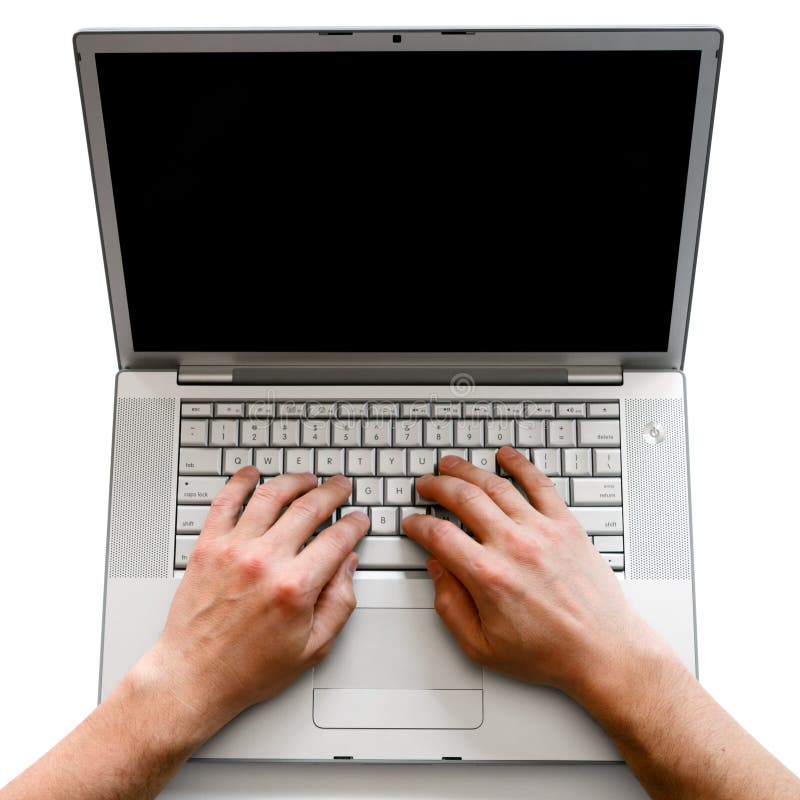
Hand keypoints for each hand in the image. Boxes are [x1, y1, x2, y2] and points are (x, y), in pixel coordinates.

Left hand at [132, 467, 368, 740]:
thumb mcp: (313, 648)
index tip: (358, 519)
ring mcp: (234, 549)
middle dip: (332, 492)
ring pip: (271, 496)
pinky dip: (240, 481)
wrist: (194, 676)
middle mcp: (265, 561)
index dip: (354, 524)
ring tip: (307, 478)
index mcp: (295, 587)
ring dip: (294, 480)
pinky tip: (252, 474)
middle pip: (308, 508)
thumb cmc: (249, 668)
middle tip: (340, 487)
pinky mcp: (207, 547)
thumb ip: (339, 603)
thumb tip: (348, 565)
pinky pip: (225, 502)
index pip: (337, 539)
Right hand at [402, 446, 674, 706]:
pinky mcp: (566, 525)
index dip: (418, 525)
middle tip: (425, 484)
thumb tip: (436, 569)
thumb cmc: (548, 652)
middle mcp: (513, 545)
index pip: (438, 535)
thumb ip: (450, 606)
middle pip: (462, 498)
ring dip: (467, 470)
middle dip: (436, 486)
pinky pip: (539, 484)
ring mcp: (541, 531)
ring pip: (495, 485)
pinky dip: (520, 465)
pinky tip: (506, 456)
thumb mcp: (482, 646)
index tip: (412, 523)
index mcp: (488, 576)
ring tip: (451, 465)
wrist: (603, 651)